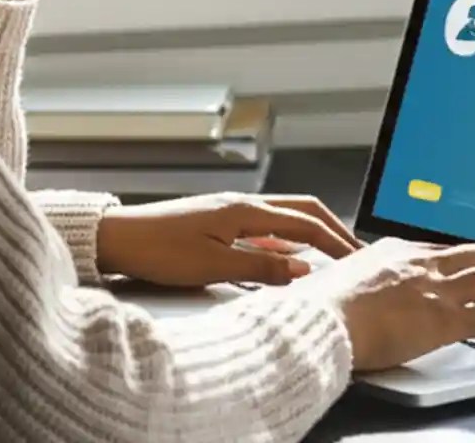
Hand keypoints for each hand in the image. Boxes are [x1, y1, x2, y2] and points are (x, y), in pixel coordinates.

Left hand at [95, 193, 361, 286]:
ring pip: (285, 218)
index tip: (358, 261)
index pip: (306, 225)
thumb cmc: (158, 251)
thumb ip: (261, 269)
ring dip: (312, 234)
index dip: (336, 243)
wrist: (116, 239)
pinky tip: (288, 260)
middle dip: (333, 230)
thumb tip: (304, 271)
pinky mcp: (218, 222)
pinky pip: (265, 228)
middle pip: (303, 211)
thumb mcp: (213, 267)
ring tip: (331, 255)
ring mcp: (230, 211)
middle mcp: (243, 204)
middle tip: (355, 252)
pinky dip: (286, 242)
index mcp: (246, 211)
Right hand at [288, 238, 474, 370]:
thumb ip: (350, 285)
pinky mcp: (445, 319)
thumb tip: (338, 293)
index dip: (461, 268)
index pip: (442, 251)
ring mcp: (436, 288)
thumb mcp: (333, 282)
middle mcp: (421, 262)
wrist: (317, 320)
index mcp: (394, 251)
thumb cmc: (315, 307)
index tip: (466, 281)